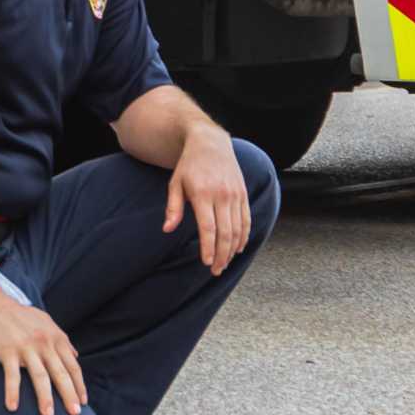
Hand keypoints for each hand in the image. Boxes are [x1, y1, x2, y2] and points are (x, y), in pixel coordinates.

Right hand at [0, 297, 86, 414]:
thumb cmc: (19, 316)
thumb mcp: (47, 323)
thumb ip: (62, 340)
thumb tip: (75, 355)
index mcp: (56, 338)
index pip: (72, 366)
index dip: (79, 384)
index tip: (84, 401)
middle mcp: (45, 343)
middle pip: (61, 373)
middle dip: (70, 395)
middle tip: (76, 414)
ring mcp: (26, 347)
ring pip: (40, 376)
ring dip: (45, 398)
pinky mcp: (7, 351)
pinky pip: (12, 375)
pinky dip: (12, 392)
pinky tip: (12, 407)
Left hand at [164, 125, 251, 274]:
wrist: (210, 143)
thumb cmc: (189, 166)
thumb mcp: (175, 184)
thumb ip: (173, 208)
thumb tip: (167, 229)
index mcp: (203, 194)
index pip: (208, 228)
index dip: (209, 248)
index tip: (207, 263)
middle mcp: (222, 195)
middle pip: (225, 232)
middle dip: (222, 255)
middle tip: (216, 271)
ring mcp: (235, 194)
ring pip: (238, 228)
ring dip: (233, 249)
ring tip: (226, 263)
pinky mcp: (243, 193)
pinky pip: (246, 219)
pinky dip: (244, 235)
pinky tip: (238, 247)